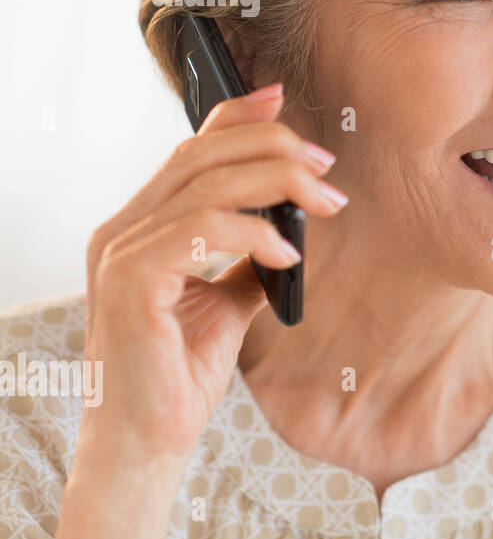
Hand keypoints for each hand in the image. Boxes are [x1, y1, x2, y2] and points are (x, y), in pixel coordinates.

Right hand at [53, 83, 345, 538]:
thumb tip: (293, 226)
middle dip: (273, 147)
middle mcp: (123, 229)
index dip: (237, 115)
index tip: (284, 99)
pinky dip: (251, 231)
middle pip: (201, 153)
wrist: (147, 438)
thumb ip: (247, 257)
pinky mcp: (130, 280)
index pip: (190, 148)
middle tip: (326, 166)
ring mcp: (120, 252)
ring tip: (324, 202)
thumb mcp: (226, 301)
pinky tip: (285, 253)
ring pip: (206, 183)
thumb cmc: (179, 373)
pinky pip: (199, 228)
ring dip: (278, 183)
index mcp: (142, 226)